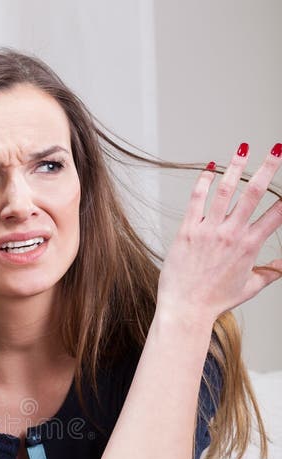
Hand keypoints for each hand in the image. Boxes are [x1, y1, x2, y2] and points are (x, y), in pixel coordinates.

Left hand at [156, 143, 281, 324]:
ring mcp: (208, 231)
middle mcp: (231, 235)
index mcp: (249, 247)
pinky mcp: (187, 231)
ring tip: (243, 148)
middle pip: (254, 193)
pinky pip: (197, 199)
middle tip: (278, 150)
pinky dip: (204, 181)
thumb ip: (271, 272)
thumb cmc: (216, 301)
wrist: (186, 309)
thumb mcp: (250, 287)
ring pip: (226, 191)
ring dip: (236, 167)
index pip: (275, 214)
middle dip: (268, 168)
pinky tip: (210, 168)